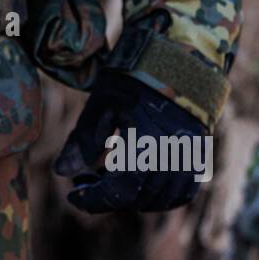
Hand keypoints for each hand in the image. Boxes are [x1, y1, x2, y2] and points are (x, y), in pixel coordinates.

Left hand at [54, 71, 208, 212]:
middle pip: (138, 198)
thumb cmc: (133, 79)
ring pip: (159, 199)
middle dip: (107, 197)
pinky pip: (181, 193)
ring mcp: (189, 158)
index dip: (94, 199)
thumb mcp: (101, 106)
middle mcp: (173, 155)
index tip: (72, 197)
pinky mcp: (197, 156)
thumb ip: (82, 141)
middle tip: (85, 183)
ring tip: (107, 178)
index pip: (120, 189)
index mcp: (149, 141)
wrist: (175, 60)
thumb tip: (61, 173)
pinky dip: (158, 197)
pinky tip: (136, 186)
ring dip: (130, 199)